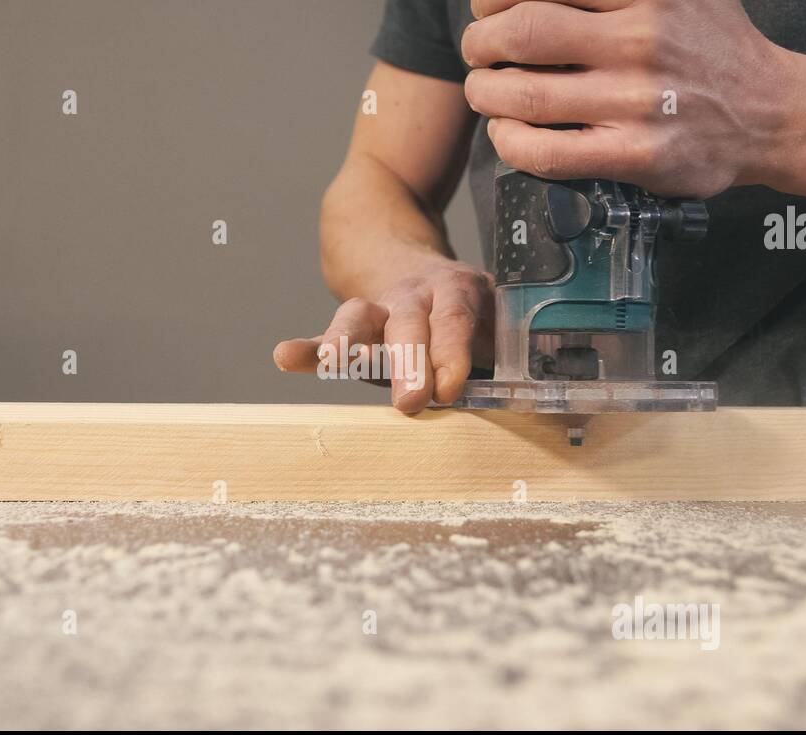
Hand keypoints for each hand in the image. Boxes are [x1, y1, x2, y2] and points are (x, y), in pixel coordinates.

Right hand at [273, 265, 494, 412]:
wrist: (402, 259)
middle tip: (411, 401)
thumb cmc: (457, 312)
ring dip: (347, 343)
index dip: (453, 352)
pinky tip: (286, 357)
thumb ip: (497, 356)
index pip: (456, 320)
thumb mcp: (487, 319)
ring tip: (331, 362)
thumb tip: (518, 403)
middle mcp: (414, 297)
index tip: (452, 386)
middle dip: (409, 362)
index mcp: (456, 293)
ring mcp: (377, 307)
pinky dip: (307, 350)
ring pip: (360, 318)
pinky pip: (326, 336)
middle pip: (409, 324)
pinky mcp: (349, 324)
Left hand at [462, 0, 796, 197]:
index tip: (488, 8)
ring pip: (524, 94)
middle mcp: (642, 39)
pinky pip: (546, 152)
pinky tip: (508, 133)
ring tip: (486, 91)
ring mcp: (637, 101)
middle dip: (481, 42)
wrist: (772, 114)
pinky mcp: (636, 155)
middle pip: (522, 32)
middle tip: (479, 51)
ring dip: (486, 93)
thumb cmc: (713, 47)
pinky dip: (510, 142)